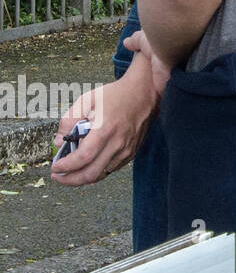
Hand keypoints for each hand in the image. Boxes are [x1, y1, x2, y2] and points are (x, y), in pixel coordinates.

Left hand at [50, 33, 169, 186]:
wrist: (144, 92)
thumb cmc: (114, 95)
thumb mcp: (86, 100)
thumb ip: (69, 120)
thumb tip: (60, 142)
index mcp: (105, 129)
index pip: (82, 158)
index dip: (65, 167)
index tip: (55, 167)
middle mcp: (118, 143)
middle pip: (91, 174)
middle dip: (70, 180)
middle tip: (58, 176)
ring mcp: (127, 149)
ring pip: (101, 175)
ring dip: (82, 178)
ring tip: (70, 173)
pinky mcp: (132, 152)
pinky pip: (111, 169)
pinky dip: (97, 171)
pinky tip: (88, 166)